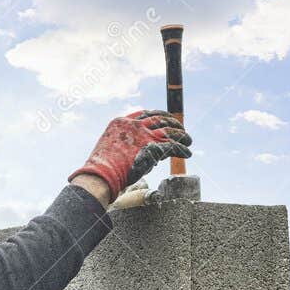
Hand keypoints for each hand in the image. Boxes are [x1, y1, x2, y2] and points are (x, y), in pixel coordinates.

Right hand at [69, 110, 192, 200]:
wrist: (100, 175)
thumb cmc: (101, 169)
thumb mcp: (110, 150)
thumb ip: (126, 147)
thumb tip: (141, 155)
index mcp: (121, 122)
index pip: (144, 114)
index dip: (157, 115)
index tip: (164, 118)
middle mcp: (134, 125)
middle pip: (159, 118)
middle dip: (172, 122)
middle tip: (180, 127)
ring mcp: (143, 135)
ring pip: (169, 130)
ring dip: (181, 135)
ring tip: (188, 140)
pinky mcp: (152, 147)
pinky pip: (172, 146)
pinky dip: (182, 149)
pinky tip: (187, 153)